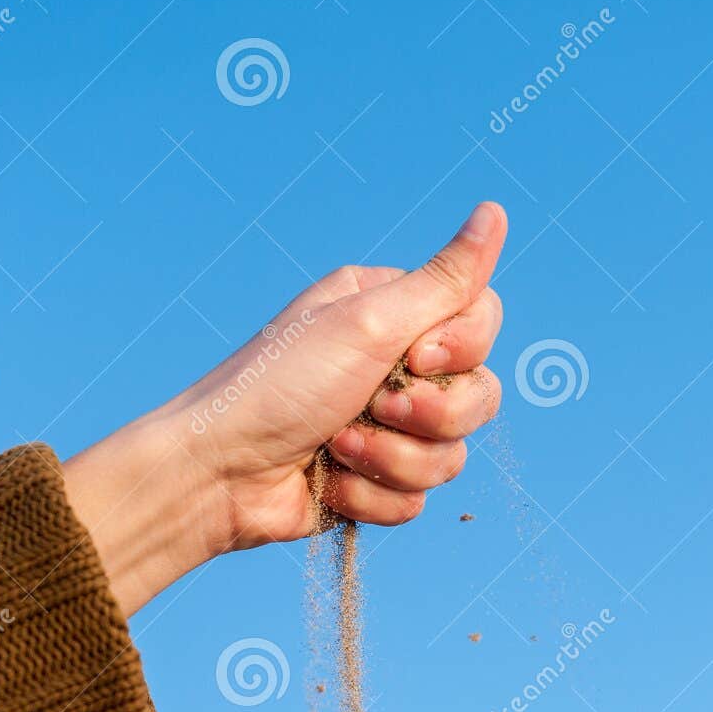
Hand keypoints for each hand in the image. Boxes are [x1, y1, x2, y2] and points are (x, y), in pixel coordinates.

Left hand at [62, 202, 507, 616]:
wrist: (217, 474)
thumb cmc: (280, 386)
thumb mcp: (367, 322)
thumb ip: (444, 280)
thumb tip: (495, 211)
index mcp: (390, 312)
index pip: (481, 321)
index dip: (463, 350)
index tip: (416, 354)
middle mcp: (393, 365)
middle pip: (479, 396)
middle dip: (430, 415)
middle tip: (374, 406)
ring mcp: (386, 429)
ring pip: (451, 456)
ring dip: (392, 459)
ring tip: (338, 447)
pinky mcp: (374, 482)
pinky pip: (416, 500)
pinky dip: (371, 495)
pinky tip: (329, 482)